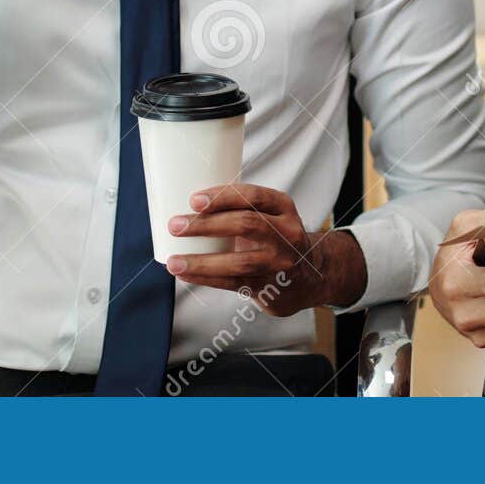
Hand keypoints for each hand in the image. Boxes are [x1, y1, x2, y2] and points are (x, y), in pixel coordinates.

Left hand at [166, 183, 366, 314]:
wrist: (311, 275)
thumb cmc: (276, 237)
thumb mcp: (271, 214)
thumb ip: (241, 208)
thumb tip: (188, 206)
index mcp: (283, 207)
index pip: (254, 196)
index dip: (223, 197)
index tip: (194, 200)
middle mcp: (286, 234)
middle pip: (246, 225)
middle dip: (206, 225)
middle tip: (175, 225)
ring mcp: (279, 263)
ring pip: (239, 262)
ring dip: (201, 261)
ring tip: (173, 261)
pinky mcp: (270, 288)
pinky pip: (233, 284)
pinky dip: (206, 278)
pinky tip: (185, 273)